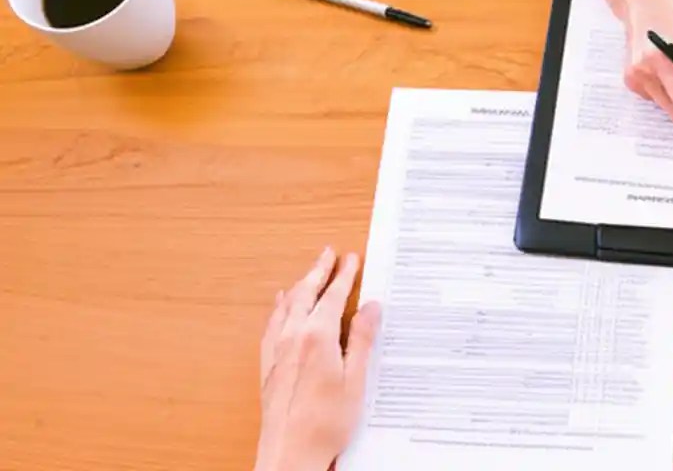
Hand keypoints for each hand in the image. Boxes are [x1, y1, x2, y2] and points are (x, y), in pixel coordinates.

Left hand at [255, 248, 380, 470]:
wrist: (290, 452)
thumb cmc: (325, 423)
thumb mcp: (356, 380)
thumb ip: (362, 340)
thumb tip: (371, 308)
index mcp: (317, 337)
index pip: (332, 296)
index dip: (344, 275)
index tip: (351, 259)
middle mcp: (292, 337)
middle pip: (306, 293)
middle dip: (318, 271)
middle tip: (328, 254)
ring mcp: (277, 351)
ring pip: (286, 306)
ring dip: (300, 285)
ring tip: (309, 273)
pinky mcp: (268, 365)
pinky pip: (271, 324)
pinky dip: (278, 308)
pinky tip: (279, 305)